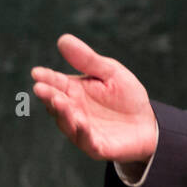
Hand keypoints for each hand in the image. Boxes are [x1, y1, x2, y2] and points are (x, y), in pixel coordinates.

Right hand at [31, 34, 158, 164]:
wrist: (149, 124)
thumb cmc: (127, 97)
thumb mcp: (111, 73)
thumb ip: (88, 60)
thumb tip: (63, 39)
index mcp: (73, 91)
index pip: (55, 83)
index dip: (45, 78)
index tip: (37, 72)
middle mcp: (73, 110)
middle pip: (56, 103)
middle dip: (49, 96)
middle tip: (41, 89)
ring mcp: (82, 130)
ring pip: (68, 123)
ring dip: (63, 113)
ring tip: (60, 102)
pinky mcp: (96, 146)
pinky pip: (87, 141)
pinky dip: (83, 133)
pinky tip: (82, 123)